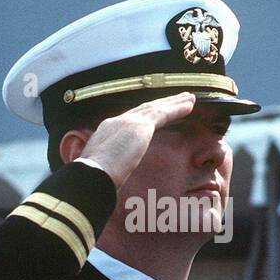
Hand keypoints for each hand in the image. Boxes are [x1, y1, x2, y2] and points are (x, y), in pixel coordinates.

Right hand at [78, 92, 196, 187]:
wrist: (90, 175)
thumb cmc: (92, 180)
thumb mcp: (99, 170)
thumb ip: (108, 168)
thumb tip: (111, 178)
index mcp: (105, 133)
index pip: (128, 120)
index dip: (143, 115)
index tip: (154, 114)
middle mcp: (116, 122)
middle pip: (143, 109)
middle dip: (160, 104)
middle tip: (176, 99)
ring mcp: (128, 122)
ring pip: (155, 108)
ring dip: (173, 103)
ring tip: (188, 99)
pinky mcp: (140, 127)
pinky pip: (163, 114)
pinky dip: (177, 109)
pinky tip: (189, 106)